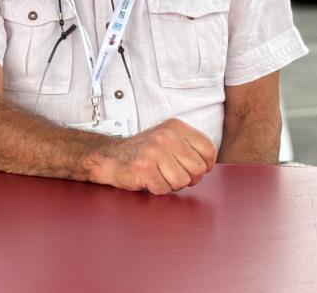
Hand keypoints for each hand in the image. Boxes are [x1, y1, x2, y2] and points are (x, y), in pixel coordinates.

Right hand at [85, 118, 216, 194]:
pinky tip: (147, 179)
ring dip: (171, 185)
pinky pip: (164, 189)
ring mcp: (154, 152)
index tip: (190, 167)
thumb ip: (189, 147)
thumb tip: (208, 166)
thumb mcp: (168, 139)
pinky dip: (157, 189)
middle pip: (198, 169)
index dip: (205, 165)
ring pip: (182, 181)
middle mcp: (166, 136)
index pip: (208, 149)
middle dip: (188, 178)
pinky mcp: (143, 168)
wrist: (108, 157)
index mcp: (175, 127)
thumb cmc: (142, 153)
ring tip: (158, 175)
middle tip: (173, 175)